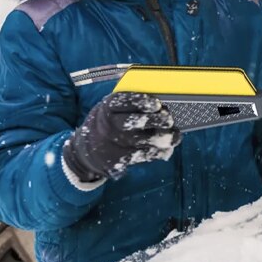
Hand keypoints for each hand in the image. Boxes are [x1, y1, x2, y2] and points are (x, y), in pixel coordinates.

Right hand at [63, 92, 180, 181]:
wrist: (88, 150)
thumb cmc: (111, 123)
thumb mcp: (114, 109)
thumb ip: (133, 105)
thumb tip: (162, 106)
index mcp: (108, 107)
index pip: (123, 101)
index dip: (141, 102)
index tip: (157, 104)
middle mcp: (108, 125)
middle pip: (132, 122)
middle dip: (155, 120)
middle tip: (168, 119)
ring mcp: (113, 144)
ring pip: (141, 141)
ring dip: (162, 138)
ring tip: (174, 136)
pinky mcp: (119, 160)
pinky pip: (142, 156)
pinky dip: (158, 153)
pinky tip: (167, 150)